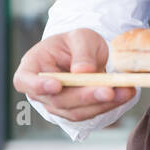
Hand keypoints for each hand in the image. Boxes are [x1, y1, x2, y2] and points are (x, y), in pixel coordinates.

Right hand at [14, 28, 135, 121]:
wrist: (88, 54)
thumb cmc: (76, 43)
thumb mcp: (81, 37)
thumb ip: (82, 52)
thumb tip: (83, 72)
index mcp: (32, 66)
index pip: (25, 81)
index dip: (38, 85)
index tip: (56, 85)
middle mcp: (40, 90)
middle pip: (57, 100)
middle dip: (85, 96)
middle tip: (108, 90)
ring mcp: (57, 105)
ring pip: (76, 111)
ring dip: (101, 104)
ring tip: (124, 91)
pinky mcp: (75, 112)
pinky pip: (90, 112)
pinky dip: (108, 105)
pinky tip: (124, 94)